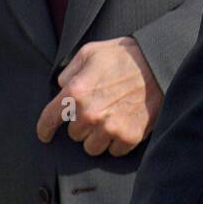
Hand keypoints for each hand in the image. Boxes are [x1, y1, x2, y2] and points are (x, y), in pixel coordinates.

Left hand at [36, 36, 162, 156]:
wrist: (158, 64)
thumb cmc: (123, 56)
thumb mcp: (90, 52)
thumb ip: (70, 71)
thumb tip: (61, 87)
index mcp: (75, 92)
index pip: (49, 120)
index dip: (44, 130)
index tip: (45, 135)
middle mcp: (90, 114)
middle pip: (74, 135)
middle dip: (82, 125)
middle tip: (98, 110)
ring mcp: (110, 128)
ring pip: (92, 147)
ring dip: (98, 137)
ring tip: (110, 121)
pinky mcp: (130, 136)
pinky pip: (114, 151)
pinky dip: (117, 142)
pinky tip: (124, 126)